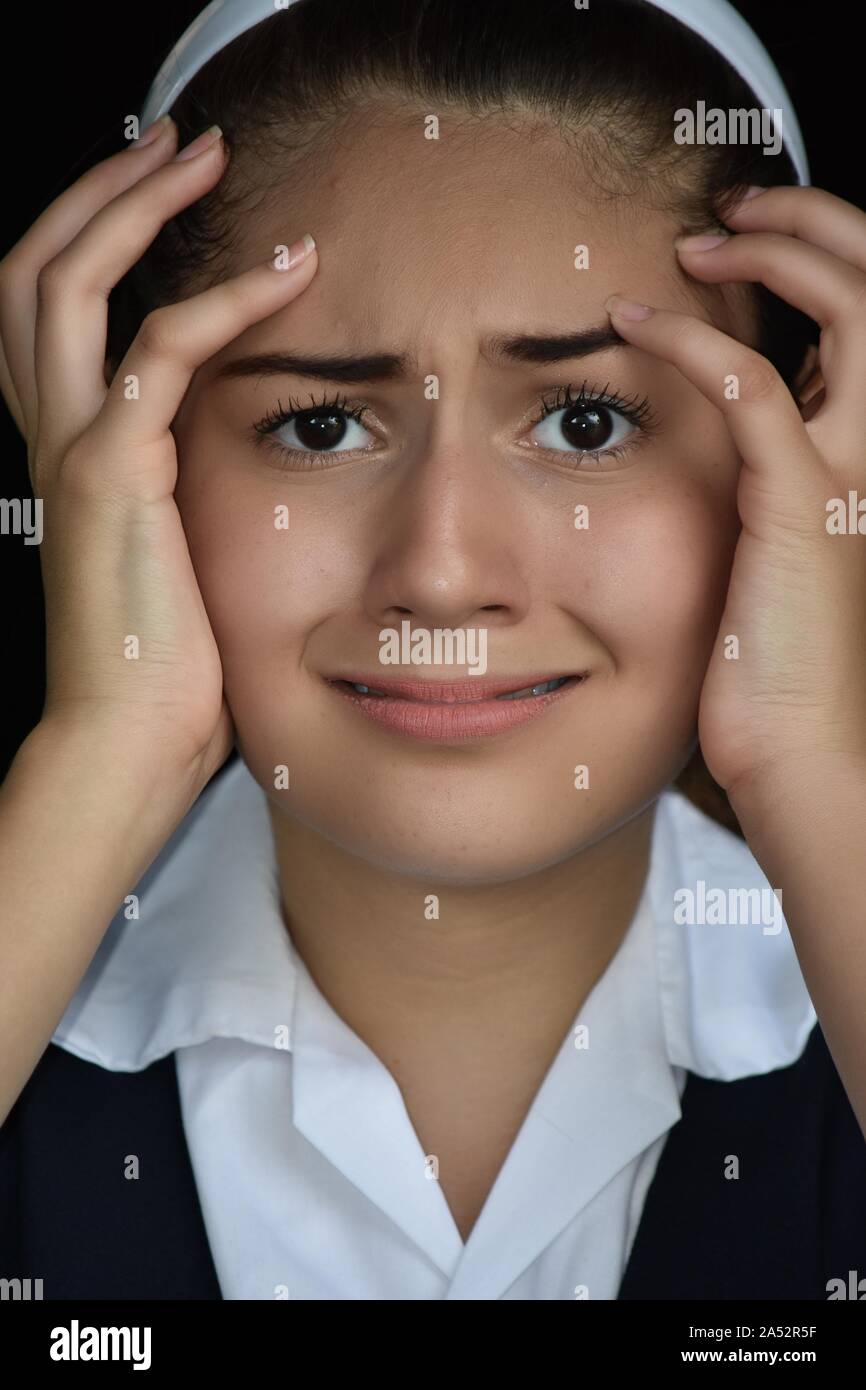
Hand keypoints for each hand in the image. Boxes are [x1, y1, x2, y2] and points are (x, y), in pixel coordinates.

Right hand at [0, 117, 318, 785]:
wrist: (128, 737)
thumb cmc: (165, 662)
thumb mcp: (176, 548)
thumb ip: (187, 483)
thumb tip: (247, 446)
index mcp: (66, 448)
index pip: (50, 311)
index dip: (95, 237)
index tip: (166, 194)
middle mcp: (49, 435)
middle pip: (34, 269)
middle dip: (100, 192)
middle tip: (177, 142)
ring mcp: (71, 450)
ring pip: (67, 282)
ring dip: (134, 206)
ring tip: (205, 158)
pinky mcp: (112, 474)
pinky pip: (158, 352)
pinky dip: (221, 301)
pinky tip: (285, 272)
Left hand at [604, 185, 865, 806]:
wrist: (804, 749)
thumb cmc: (776, 661)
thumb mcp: (777, 546)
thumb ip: (766, 475)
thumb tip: (715, 431)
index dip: (825, 250)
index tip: (744, 236)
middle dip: (814, 219)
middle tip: (728, 206)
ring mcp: (855, 471)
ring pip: (852, 310)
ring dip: (777, 251)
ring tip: (698, 238)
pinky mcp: (802, 505)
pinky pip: (754, 389)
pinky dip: (693, 341)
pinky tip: (635, 323)